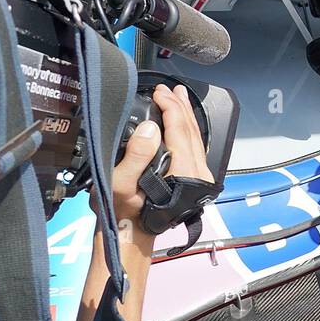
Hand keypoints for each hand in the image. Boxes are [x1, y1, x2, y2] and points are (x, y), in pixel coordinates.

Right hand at [111, 84, 213, 236]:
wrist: (132, 232)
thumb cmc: (122, 211)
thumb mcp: (120, 184)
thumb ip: (136, 155)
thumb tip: (151, 127)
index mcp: (182, 173)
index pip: (180, 130)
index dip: (170, 107)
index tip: (158, 91)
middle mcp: (197, 174)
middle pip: (192, 131)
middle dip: (180, 106)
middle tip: (169, 88)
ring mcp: (199, 176)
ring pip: (197, 137)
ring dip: (186, 114)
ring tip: (179, 95)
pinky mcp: (195, 177)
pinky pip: (195, 145)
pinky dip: (188, 128)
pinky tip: (181, 119)